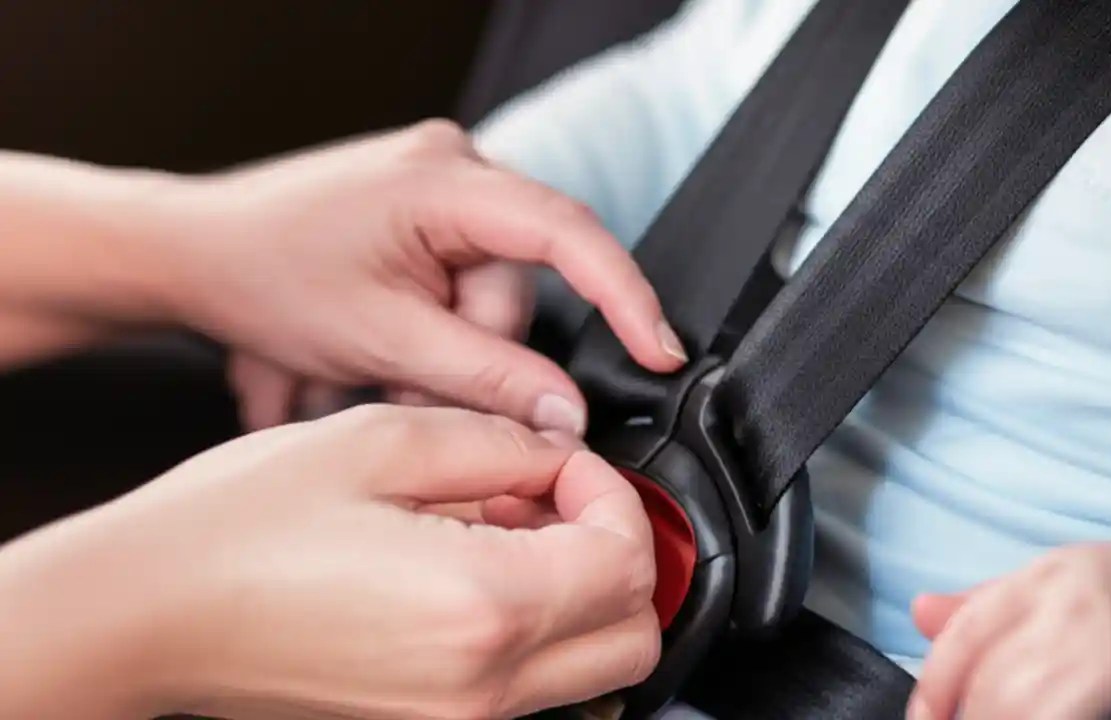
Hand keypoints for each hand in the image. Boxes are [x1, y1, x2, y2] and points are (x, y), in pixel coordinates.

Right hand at [0, 406, 659, 719]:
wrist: (145, 614)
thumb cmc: (235, 531)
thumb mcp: (383, 441)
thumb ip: (502, 442)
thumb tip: (559, 452)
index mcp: (483, 608)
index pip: (628, 559)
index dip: (613, 491)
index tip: (568, 464)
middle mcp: (481, 688)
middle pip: (634, 632)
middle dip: (617, 550)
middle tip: (555, 497)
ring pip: (591, 668)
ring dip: (578, 589)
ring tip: (504, 529)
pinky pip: (528, 686)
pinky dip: (533, 627)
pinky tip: (471, 569)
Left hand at [160, 120, 685, 432]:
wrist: (191, 252)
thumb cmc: (263, 273)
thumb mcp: (383, 339)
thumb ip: (485, 377)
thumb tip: (566, 410)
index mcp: (447, 179)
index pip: (569, 234)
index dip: (625, 296)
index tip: (660, 350)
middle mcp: (452, 170)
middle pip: (516, 288)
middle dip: (474, 356)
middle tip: (413, 388)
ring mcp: (438, 192)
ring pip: (486, 300)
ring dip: (444, 354)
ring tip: (374, 372)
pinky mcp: (424, 219)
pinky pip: (460, 287)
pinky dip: (431, 334)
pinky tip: (378, 350)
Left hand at [908, 541, 1110, 719]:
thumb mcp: (1055, 577)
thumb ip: (984, 600)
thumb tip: (917, 612)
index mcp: (1040, 580)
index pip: (963, 637)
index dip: (933, 686)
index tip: (926, 716)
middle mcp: (1064, 613)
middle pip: (987, 685)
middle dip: (964, 718)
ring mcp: (1099, 655)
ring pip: (1017, 713)